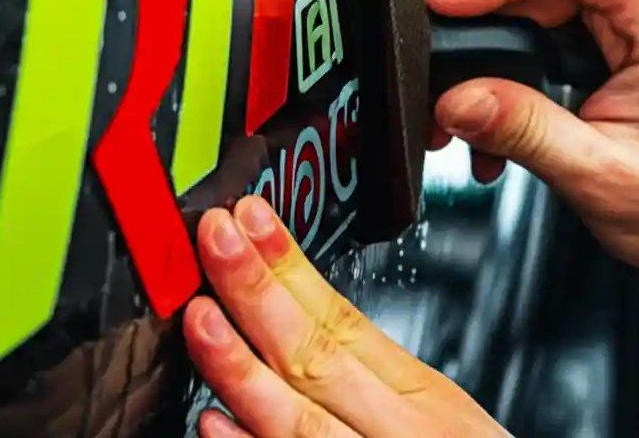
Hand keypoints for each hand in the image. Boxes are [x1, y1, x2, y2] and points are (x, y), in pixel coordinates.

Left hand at [183, 195, 508, 437]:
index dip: (291, 267)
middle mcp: (402, 436)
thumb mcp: (437, 421)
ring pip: (303, 422)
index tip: (251, 221)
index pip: (345, 319)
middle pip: (320, 356)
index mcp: (422, 401)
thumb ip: (364, 380)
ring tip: (201, 317)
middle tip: (216, 239)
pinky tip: (213, 424)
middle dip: (260, 291)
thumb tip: (286, 328)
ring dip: (244, 367)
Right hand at [425, 0, 638, 280]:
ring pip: (529, 4)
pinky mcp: (609, 38)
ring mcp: (629, 16)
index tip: (447, 7)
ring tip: (465, 121)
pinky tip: (495, 124)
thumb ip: (523, 131)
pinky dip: (507, 74)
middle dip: (478, 28)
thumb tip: (456, 102)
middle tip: (441, 86)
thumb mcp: (601, 175)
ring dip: (488, 59)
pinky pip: (539, 31)